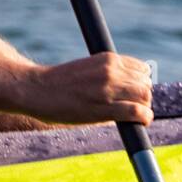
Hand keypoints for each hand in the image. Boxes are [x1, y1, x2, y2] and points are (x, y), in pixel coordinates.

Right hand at [15, 53, 154, 125]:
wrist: (36, 90)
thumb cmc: (60, 83)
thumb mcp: (89, 69)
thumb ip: (109, 76)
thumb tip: (130, 95)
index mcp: (109, 59)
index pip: (142, 69)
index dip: (141, 83)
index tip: (133, 94)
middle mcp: (112, 71)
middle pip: (145, 84)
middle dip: (143, 97)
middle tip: (133, 108)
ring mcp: (108, 88)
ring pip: (144, 97)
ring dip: (143, 108)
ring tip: (135, 116)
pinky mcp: (104, 107)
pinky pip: (137, 112)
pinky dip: (144, 118)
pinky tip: (141, 123)